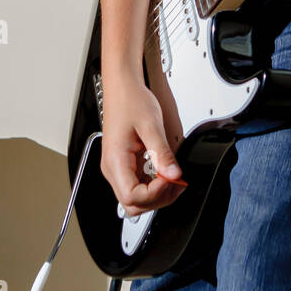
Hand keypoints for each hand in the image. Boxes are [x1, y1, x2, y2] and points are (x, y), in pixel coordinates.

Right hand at [100, 75, 186, 216]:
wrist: (122, 87)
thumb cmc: (130, 100)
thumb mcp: (150, 125)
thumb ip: (162, 153)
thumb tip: (174, 174)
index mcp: (115, 160)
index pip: (132, 196)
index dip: (155, 193)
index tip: (171, 178)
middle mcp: (112, 168)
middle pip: (133, 203)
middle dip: (158, 198)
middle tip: (177, 182)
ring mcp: (117, 168)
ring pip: (135, 198)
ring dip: (157, 194)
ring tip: (175, 179)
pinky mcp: (124, 164)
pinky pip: (138, 185)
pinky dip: (153, 185)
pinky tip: (166, 174)